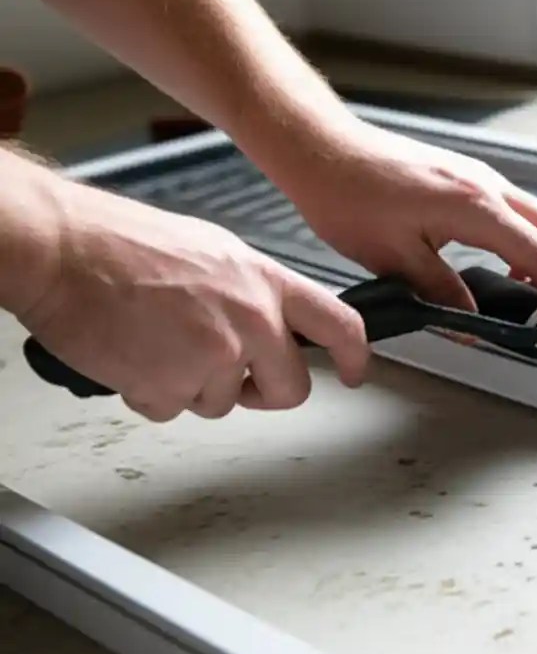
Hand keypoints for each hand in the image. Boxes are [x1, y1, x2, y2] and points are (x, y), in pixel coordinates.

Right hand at [17, 181, 369, 421]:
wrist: (64, 249)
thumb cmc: (121, 244)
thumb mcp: (212, 252)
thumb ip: (250, 292)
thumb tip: (268, 321)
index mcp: (264, 281)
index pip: (339, 322)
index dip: (355, 355)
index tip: (356, 372)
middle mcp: (251, 318)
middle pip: (292, 387)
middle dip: (264, 393)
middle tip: (232, 381)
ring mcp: (215, 354)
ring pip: (222, 402)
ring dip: (191, 386)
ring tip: (156, 342)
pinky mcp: (174, 384)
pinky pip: (172, 409)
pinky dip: (150, 393)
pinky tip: (133, 354)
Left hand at [273, 121, 536, 339]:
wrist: (323, 149)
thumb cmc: (348, 195)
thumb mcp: (393, 259)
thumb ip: (441, 292)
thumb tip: (472, 322)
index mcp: (477, 208)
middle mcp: (488, 187)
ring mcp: (479, 177)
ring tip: (529, 299)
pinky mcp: (465, 177)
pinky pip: (514, 210)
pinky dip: (523, 241)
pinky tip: (497, 267)